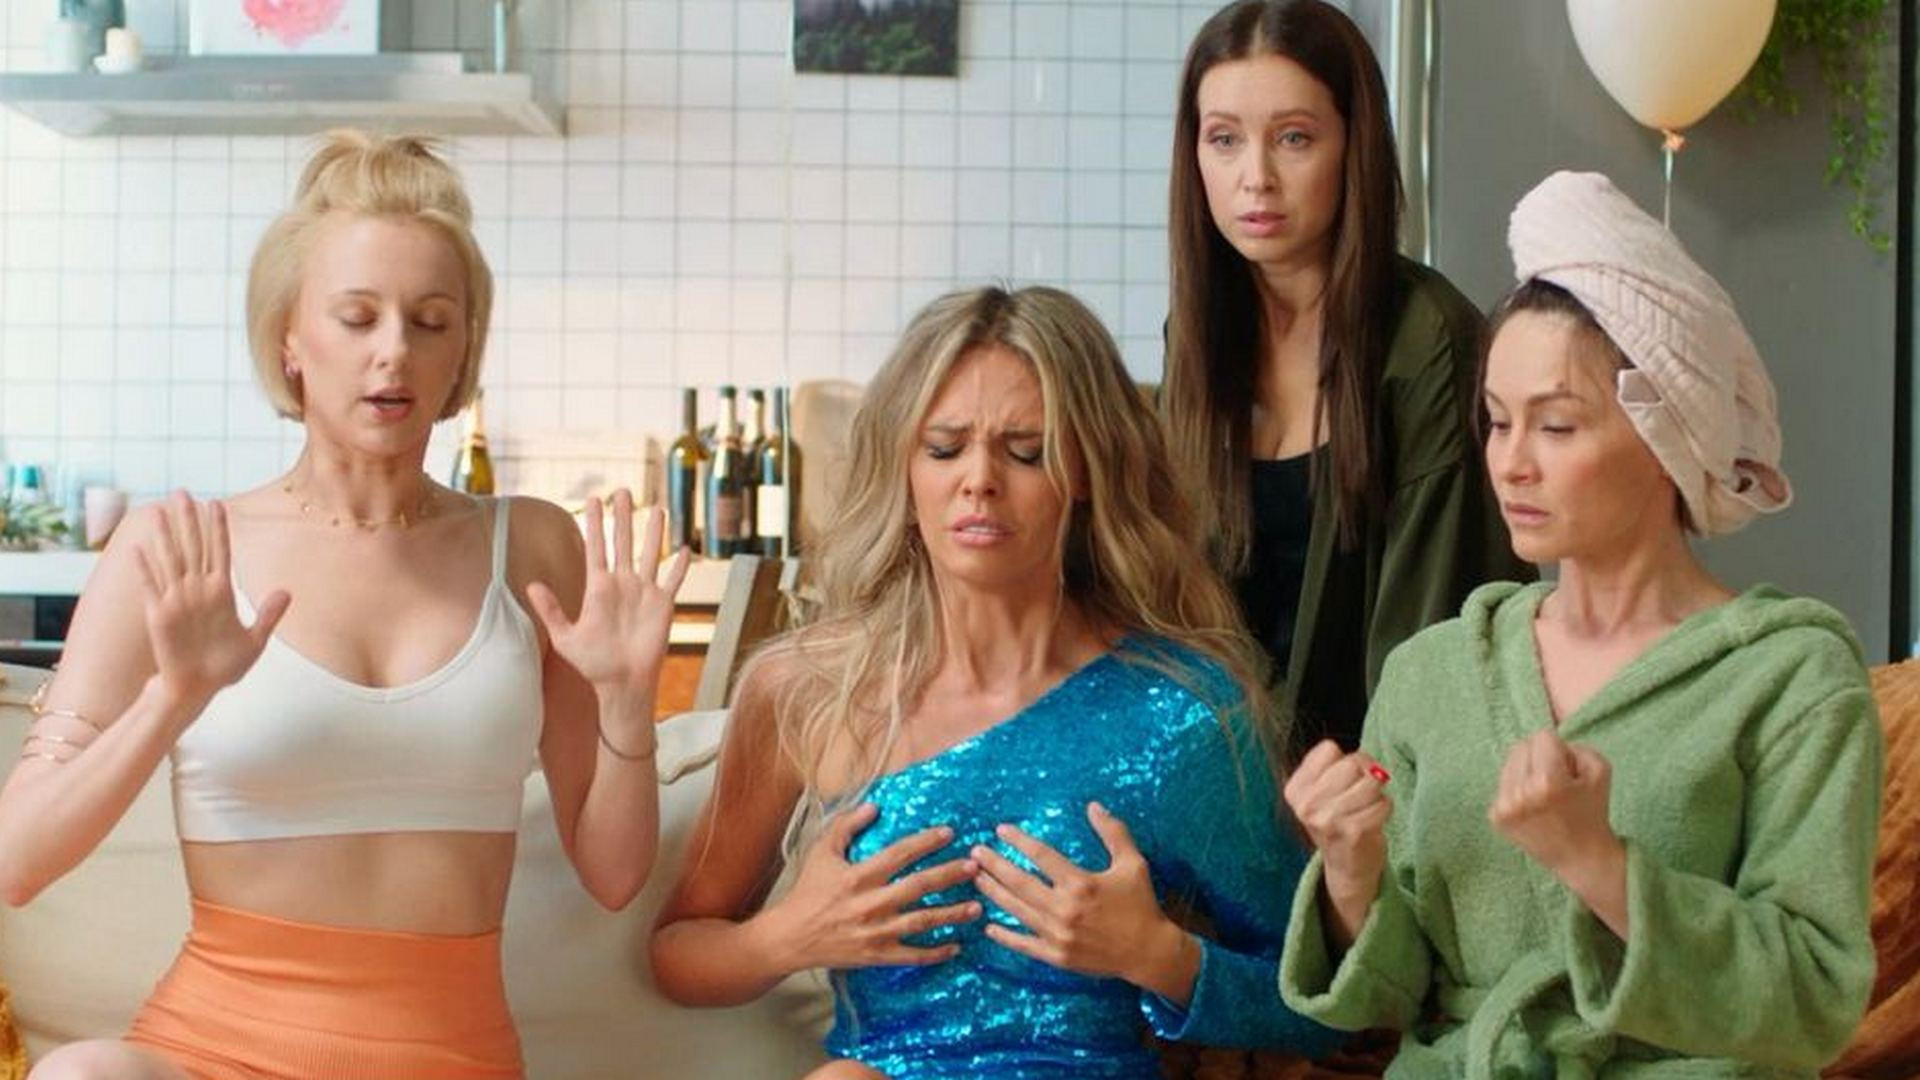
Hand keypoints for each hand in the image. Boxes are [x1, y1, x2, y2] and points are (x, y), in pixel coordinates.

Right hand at [135, 492, 288, 707]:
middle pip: (194, 547)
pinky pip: (151, 587)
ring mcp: (177, 601)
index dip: (218, 528)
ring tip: (159, 511)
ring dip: (166, 536)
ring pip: (171, 560)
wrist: (198, 690)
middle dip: (189, 520)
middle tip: (182, 492)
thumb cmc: (224, 668)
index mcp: (220, 593)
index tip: (217, 504)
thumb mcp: (254, 640)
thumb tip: (287, 590)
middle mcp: (197, 591)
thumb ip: (269, 614)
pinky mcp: (159, 616)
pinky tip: (138, 548)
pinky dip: (145, 569)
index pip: (220, 552)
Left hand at [529, 490, 689, 698]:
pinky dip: (680, 566)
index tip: (594, 499)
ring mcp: (644, 592)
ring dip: (654, 532)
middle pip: (623, 542)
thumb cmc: (593, 664)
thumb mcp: (565, 637)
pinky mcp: (663, 605)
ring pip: (650, 554)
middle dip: (623, 516)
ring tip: (657, 508)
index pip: (596, 547)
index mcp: (598, 588)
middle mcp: (622, 584)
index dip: (596, 523)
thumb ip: (551, 610)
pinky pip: (673, 581)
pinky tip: (685, 549)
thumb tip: (531, 585)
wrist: (622, 683)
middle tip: (623, 491)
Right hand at [760, 802, 980, 971]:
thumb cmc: (807, 891)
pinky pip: (911, 955)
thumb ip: (846, 826)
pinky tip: (956, 946)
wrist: (789, 938)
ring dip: (951, 914)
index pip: (899, 854)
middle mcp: (869, 904)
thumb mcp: (821, 852)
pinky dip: (935, 953)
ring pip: (921, 922)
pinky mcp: (876, 955)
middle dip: (949, 875)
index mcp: (857, 876)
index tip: (950, 833)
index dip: (925, 842)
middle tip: (974, 866)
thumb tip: (874, 806)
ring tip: (977, 907)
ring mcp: (874, 932)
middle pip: (918, 887)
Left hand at [972, 803, 1194, 998]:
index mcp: (1081, 883)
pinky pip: (1025, 945)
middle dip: (994, 865)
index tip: (1001, 830)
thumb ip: (1113, 833)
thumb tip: (1094, 805)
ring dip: (994, 893)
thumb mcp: (1133, 863)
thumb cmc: (1141, 904)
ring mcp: (1058, 935)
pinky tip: (989, 926)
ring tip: (975, 878)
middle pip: (1020, 882)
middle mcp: (1065, 909)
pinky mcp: (1057, 956)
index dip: (1019, 840)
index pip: (1042, 856)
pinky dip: (1005, 936)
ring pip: (1017, 910)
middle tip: (974, 853)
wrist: (1149, 952)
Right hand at [1283, 739, 1392, 898]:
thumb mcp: (1319, 793)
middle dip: (1365, 774)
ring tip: (1366, 807)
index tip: (1346, 779)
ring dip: (1377, 793)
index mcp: (1295, 790)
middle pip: (1352, 764)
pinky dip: (1385, 809)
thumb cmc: (1338, 822)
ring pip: (1372, 781)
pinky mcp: (1354, 832)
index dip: (1345, 759)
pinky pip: (1384, 803)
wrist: (1346, 868)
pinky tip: (1373, 820)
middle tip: (1361, 793)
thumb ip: (1332, 767)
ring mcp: (1329, 820)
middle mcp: (1307, 805)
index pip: (1329, 749)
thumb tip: (1367, 762)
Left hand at [1488, 731, 1619, 878]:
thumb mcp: (1599, 769)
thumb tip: (1544, 744)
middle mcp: (1520, 793)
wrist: (1580, 857)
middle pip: (1520, 746)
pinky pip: (1502, 784)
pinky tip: (1532, 807)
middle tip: (1556, 781)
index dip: (1559, 750)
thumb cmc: (1592, 810)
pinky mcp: (1495, 817)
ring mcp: (1504, 807)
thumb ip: (1575, 746)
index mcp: (1547, 781)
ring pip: (1508, 763)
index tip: (1568, 771)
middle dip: (1539, 757)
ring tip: (1544, 794)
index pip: (1542, 737)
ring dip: (1526, 771)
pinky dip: (1517, 789)